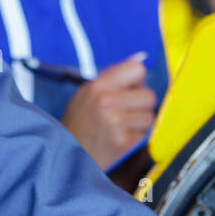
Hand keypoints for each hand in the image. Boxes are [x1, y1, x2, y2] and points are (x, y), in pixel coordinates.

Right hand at [62, 54, 157, 170]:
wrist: (65, 157)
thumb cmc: (77, 125)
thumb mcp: (86, 94)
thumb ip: (113, 76)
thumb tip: (140, 58)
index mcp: (97, 86)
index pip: (138, 69)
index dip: (137, 81)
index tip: (129, 90)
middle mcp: (107, 102)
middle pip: (149, 95)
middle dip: (141, 105)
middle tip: (124, 113)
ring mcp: (115, 123)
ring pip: (149, 116)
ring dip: (139, 123)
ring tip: (120, 127)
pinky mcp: (122, 142)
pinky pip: (143, 135)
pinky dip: (134, 138)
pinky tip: (118, 139)